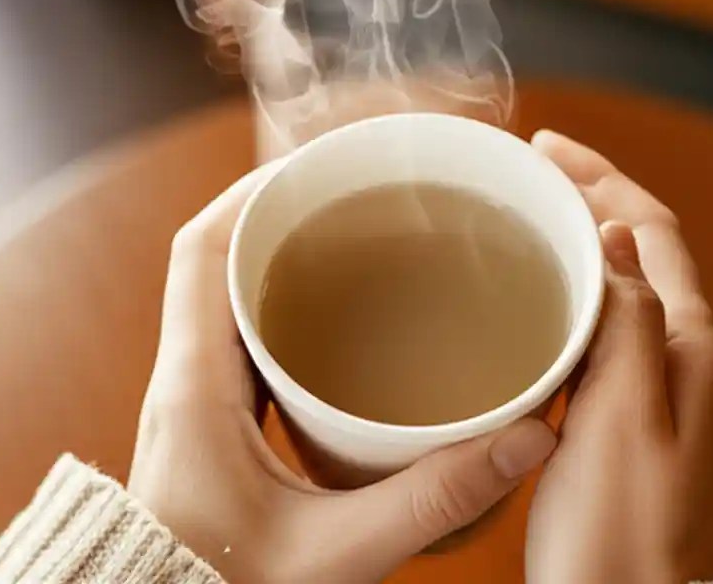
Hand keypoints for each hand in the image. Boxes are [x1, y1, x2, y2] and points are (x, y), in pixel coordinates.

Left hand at [128, 162, 557, 582]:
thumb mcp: (340, 551)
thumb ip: (434, 497)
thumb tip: (528, 438)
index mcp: (195, 387)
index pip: (202, 249)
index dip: (253, 192)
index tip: (317, 166)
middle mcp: (183, 380)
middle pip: (218, 258)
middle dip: (282, 215)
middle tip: (358, 201)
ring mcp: (192, 402)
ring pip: (227, 297)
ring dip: (283, 262)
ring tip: (357, 245)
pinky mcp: (210, 426)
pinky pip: (241, 341)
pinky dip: (285, 315)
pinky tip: (341, 329)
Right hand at [526, 131, 712, 583]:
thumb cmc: (625, 536)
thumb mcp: (624, 414)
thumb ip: (628, 318)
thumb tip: (620, 233)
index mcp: (691, 345)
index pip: (653, 228)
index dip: (603, 176)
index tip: (547, 146)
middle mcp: (684, 360)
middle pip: (641, 251)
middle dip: (590, 200)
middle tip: (526, 174)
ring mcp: (659, 393)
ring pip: (620, 292)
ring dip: (578, 247)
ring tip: (523, 222)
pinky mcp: (629, 425)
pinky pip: (603, 339)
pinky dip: (569, 303)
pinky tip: (530, 310)